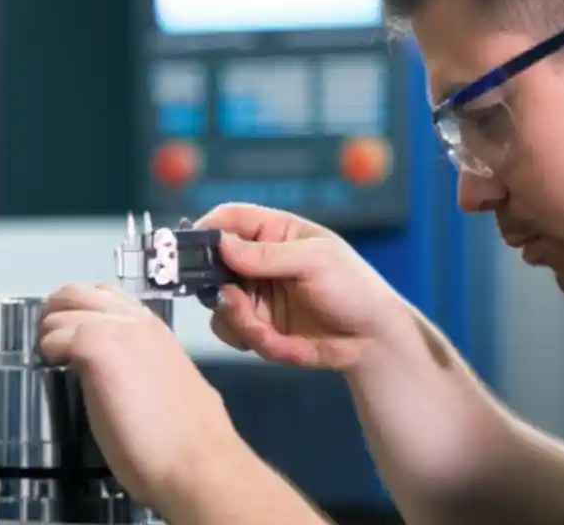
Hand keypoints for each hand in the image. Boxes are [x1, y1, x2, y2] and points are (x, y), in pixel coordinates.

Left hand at [38, 284, 251, 510]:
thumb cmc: (185, 440)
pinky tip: (58, 372)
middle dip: (56, 313)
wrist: (194, 460)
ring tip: (56, 364)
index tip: (75, 342)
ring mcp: (116, 328)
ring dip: (51, 335)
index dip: (83, 315)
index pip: (108, 298)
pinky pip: (56, 336)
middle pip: (78, 291)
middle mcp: (136, 320)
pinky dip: (49, 351)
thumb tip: (126, 378)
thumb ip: (142, 370)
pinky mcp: (95, 344)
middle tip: (52, 347)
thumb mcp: (163, 388)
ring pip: (63, 307)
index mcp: (154, 330)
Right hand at [196, 202, 413, 372]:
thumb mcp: (315, 262)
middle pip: (211, 264)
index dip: (206, 230)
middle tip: (228, 298)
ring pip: (218, 305)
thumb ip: (267, 256)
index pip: (229, 220)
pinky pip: (237, 334)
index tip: (189, 248)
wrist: (374, 340)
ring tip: (260, 326)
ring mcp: (256, 297)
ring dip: (235, 318)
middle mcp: (257, 264)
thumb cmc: (354, 288)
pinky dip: (254, 341)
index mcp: (274, 233)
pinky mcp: (259, 329)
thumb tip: (222, 244)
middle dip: (212, 284)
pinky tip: (283, 343)